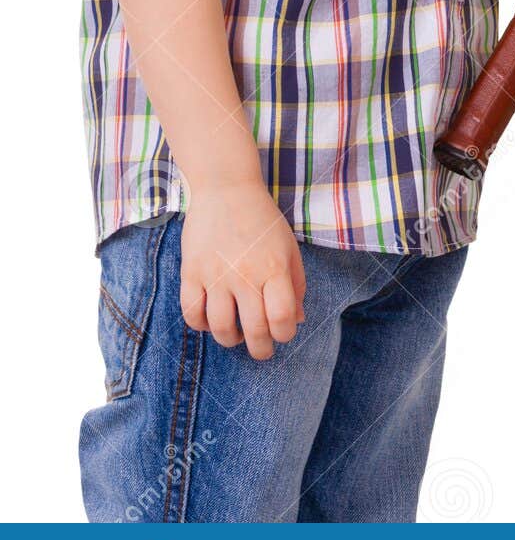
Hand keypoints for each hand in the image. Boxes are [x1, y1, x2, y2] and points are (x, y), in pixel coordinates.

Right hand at [180, 181, 306, 359]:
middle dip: (261, 349)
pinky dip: (201, 325)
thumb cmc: (262, 219)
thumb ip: (295, 284)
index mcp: (275, 267)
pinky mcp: (191, 271)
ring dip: (230, 340)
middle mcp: (246, 274)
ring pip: (221, 327)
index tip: (283, 333)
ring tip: (236, 336)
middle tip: (261, 350)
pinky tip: (210, 320)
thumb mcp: (288, 247)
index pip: (283, 318)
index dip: (285, 334)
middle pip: (254, 329)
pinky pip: (192, 312)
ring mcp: (216, 274)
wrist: (226, 188)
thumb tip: (297, 320)